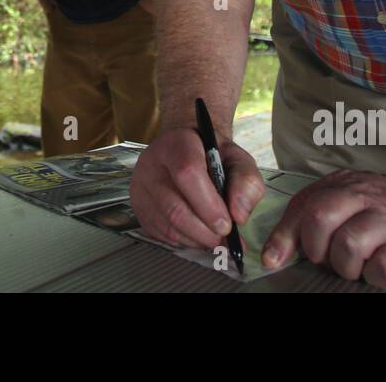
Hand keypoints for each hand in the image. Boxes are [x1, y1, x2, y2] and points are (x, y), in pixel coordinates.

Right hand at [130, 128, 264, 249]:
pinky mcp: (138, 206)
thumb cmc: (211, 154)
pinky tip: (197, 232)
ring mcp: (140, 186)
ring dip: (197, 239)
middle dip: (205, 231)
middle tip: (225, 238)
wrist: (185, 148)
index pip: (187, 173)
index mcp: (177, 144)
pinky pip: (161, 234)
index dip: (209, 205)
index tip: (227, 224)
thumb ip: (246, 182)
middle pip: (175, 208)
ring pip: (168, 225)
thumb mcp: (237, 158)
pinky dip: (184, 240)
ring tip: (214, 236)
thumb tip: (239, 215)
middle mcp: (151, 164)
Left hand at [262, 170, 385, 287]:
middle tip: (329, 259)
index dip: (283, 236)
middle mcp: (369, 198)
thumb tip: (277, 251)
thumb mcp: (358, 199)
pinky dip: (377, 277)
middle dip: (315, 248)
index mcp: (349, 185)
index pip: (303, 205)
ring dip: (347, 265)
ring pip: (347, 245)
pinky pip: (383, 269)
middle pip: (319, 218)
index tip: (273, 259)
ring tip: (362, 265)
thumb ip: (320, 213)